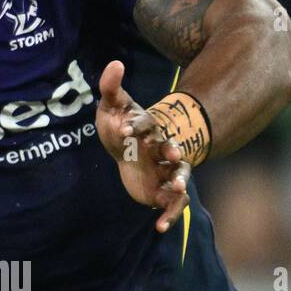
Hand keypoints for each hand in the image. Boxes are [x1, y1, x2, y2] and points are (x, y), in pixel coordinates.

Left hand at [96, 60, 191, 231]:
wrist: (126, 148)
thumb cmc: (119, 126)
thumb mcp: (111, 106)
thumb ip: (111, 86)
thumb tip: (115, 63)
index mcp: (149, 128)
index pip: (146, 123)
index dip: (137, 125)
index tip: (125, 129)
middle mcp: (162, 148)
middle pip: (172, 149)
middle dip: (172, 150)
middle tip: (172, 152)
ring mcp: (165, 169)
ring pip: (180, 175)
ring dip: (179, 181)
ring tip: (176, 188)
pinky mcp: (163, 189)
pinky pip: (173, 203)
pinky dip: (169, 214)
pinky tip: (160, 227)